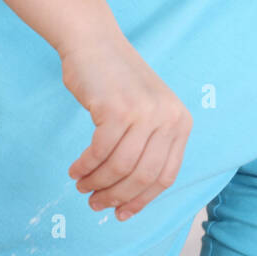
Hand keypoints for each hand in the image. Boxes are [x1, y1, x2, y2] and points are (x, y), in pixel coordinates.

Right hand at [59, 30, 192, 219]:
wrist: (94, 42)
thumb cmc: (115, 81)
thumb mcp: (146, 111)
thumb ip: (148, 146)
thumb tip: (132, 195)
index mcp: (180, 122)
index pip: (165, 176)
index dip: (142, 200)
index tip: (121, 213)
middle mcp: (168, 118)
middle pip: (143, 176)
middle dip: (117, 196)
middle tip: (95, 204)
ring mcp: (144, 112)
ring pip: (120, 167)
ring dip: (98, 183)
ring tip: (82, 187)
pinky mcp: (117, 109)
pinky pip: (100, 152)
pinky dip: (86, 166)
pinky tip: (75, 170)